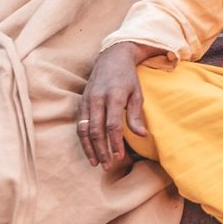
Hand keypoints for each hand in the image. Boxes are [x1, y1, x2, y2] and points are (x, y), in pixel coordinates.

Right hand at [78, 42, 151, 171]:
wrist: (111, 57)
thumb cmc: (127, 77)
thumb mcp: (137, 93)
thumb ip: (136, 115)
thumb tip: (142, 135)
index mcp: (114, 96)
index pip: (112, 125)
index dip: (115, 143)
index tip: (119, 157)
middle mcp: (97, 99)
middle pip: (96, 130)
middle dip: (101, 150)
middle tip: (107, 166)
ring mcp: (87, 101)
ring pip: (85, 129)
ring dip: (89, 148)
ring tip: (96, 162)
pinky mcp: (81, 102)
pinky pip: (80, 124)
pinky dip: (83, 139)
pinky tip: (89, 150)